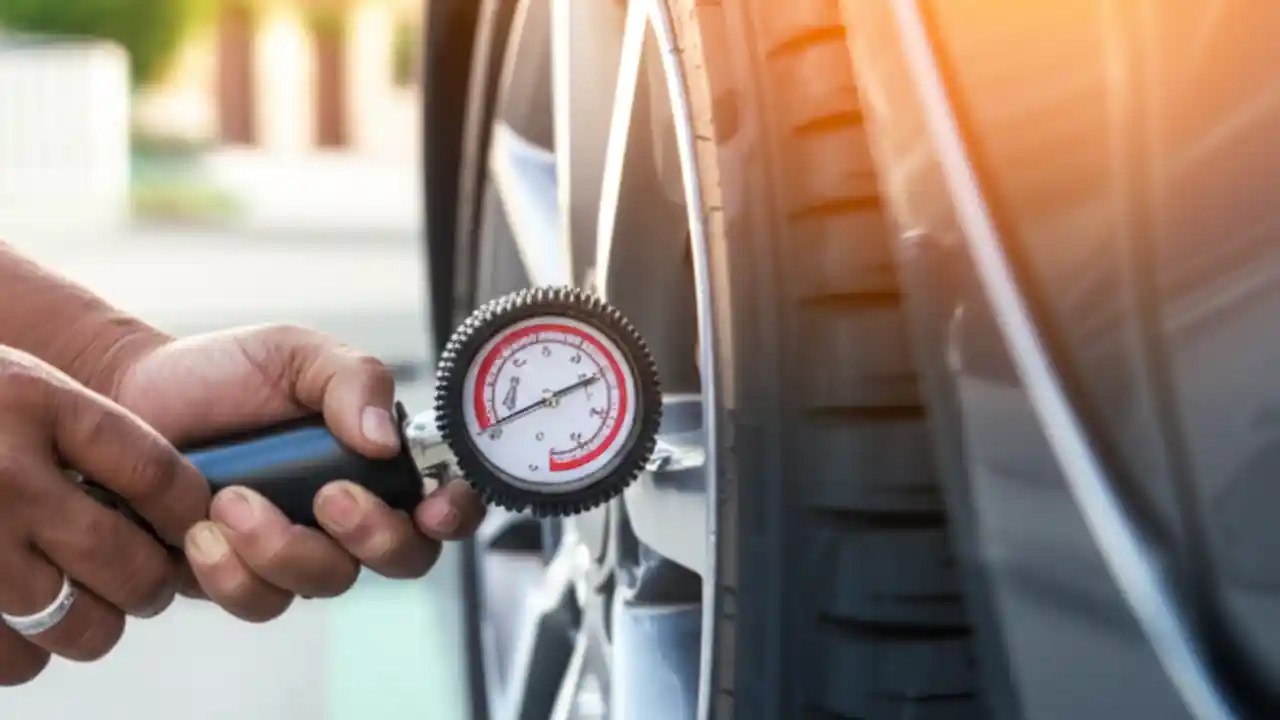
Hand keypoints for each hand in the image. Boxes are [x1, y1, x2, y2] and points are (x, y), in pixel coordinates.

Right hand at [0, 346, 208, 684]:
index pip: (155, 474)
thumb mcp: (14, 385)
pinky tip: (17, 616)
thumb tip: (175, 506)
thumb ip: (80, 431)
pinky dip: (28, 651)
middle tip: (146, 581)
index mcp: (32, 404)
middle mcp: (1, 475)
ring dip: (95, 623)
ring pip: (76, 624)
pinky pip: (12, 659)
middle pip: (126, 562)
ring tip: (84, 602)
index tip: (196, 528)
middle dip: (151, 584)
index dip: (191, 513)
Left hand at [109, 324, 485, 621]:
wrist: (130, 398)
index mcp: (378, 461)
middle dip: (372, 536)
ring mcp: (296, 553)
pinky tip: (199, 532)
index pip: (444, 500)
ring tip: (229, 499)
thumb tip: (386, 440)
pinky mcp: (240, 580)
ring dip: (284, 549)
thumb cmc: (222, 373)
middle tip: (327, 496)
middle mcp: (348, 516)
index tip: (432, 508)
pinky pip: (258, 602)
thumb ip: (354, 381)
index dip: (454, 513)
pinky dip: (231, 572)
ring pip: (326, 585)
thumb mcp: (295, 353)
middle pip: (401, 558)